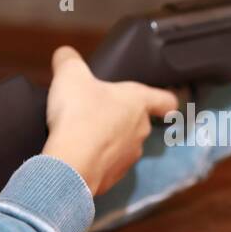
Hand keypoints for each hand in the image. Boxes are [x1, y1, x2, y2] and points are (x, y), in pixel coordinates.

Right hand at [42, 46, 178, 194]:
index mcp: (138, 102)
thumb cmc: (78, 114)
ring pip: (123, 145)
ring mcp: (129, 156)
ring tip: (83, 135)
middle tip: (97, 112)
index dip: (165, 100)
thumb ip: (69, 60)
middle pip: (139, 122)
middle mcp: (140, 130)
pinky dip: (96, 160)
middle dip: (120, 117)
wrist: (71, 163)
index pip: (166, 100)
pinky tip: (78, 155)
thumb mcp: (70, 75)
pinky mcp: (114, 177)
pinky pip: (108, 165)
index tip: (165, 104)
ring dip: (108, 140)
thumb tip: (65, 54)